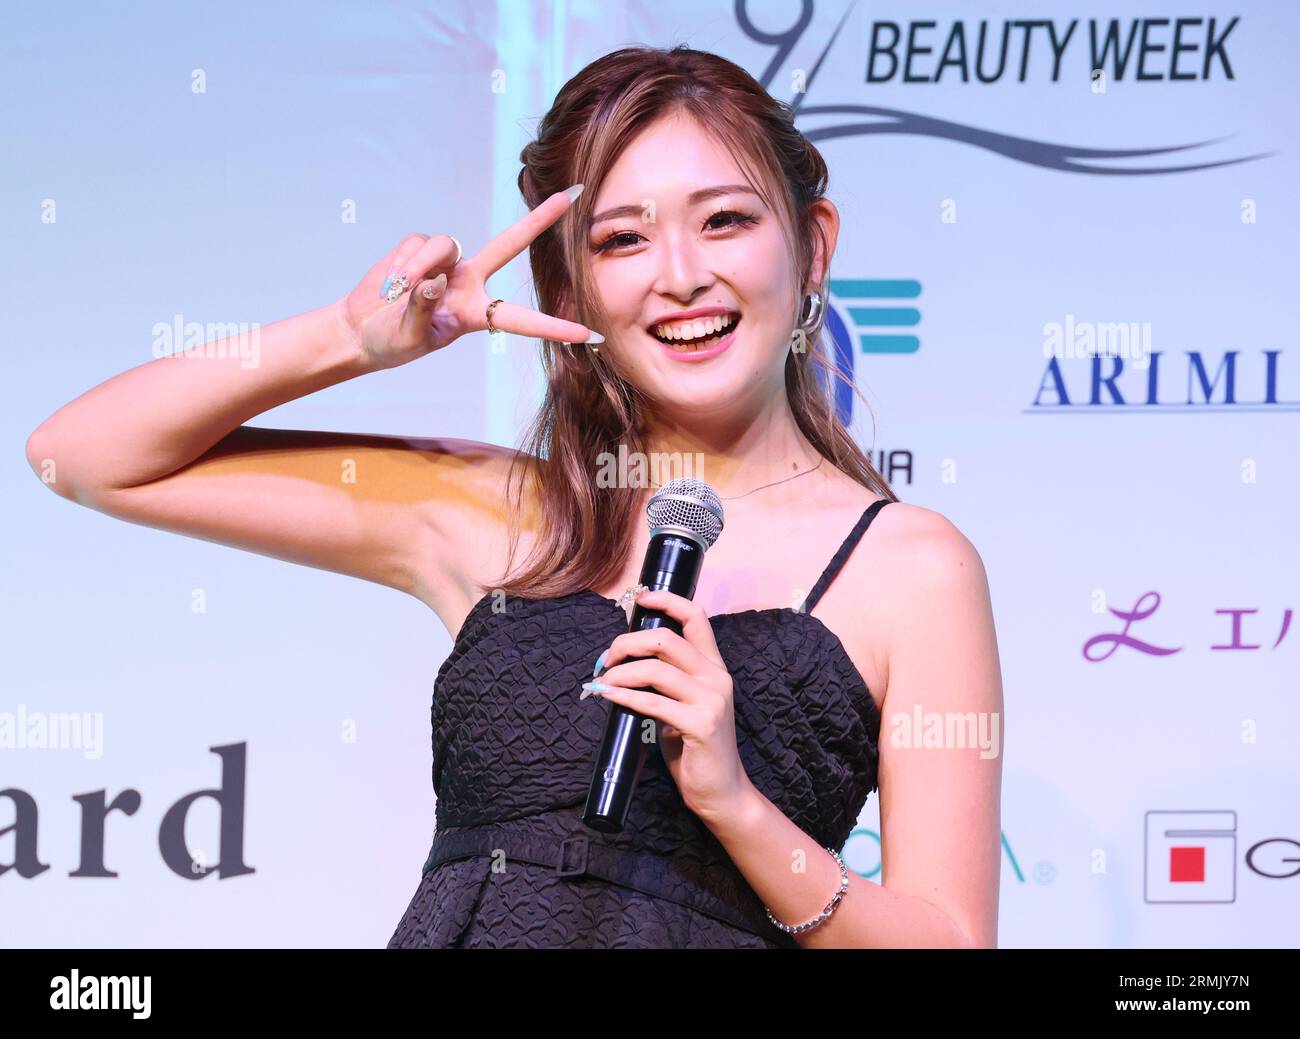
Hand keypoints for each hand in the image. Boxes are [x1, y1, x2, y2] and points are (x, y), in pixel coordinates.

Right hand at [336, 188, 601, 370]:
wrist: (359, 331)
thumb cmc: (392, 343)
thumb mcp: (413, 337)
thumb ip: (425, 309)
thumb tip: (432, 280)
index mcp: (478, 314)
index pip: (523, 320)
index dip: (555, 327)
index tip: (589, 334)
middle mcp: (470, 282)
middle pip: (510, 244)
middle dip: (539, 219)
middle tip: (571, 196)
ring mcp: (446, 262)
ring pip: (445, 244)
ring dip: (418, 266)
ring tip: (399, 292)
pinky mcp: (420, 248)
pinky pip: (419, 243)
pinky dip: (403, 262)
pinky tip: (391, 282)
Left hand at [583, 588, 753, 822]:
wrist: (721, 791)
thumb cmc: (696, 748)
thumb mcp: (683, 704)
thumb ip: (667, 680)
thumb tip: (626, 659)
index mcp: (714, 667)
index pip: (696, 617)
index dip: (667, 600)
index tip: (640, 599)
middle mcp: (717, 678)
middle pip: (666, 639)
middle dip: (627, 643)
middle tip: (606, 658)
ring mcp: (711, 700)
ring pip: (655, 668)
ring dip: (620, 672)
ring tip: (603, 680)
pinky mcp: (700, 725)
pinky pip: (652, 703)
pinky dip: (623, 696)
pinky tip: (608, 696)